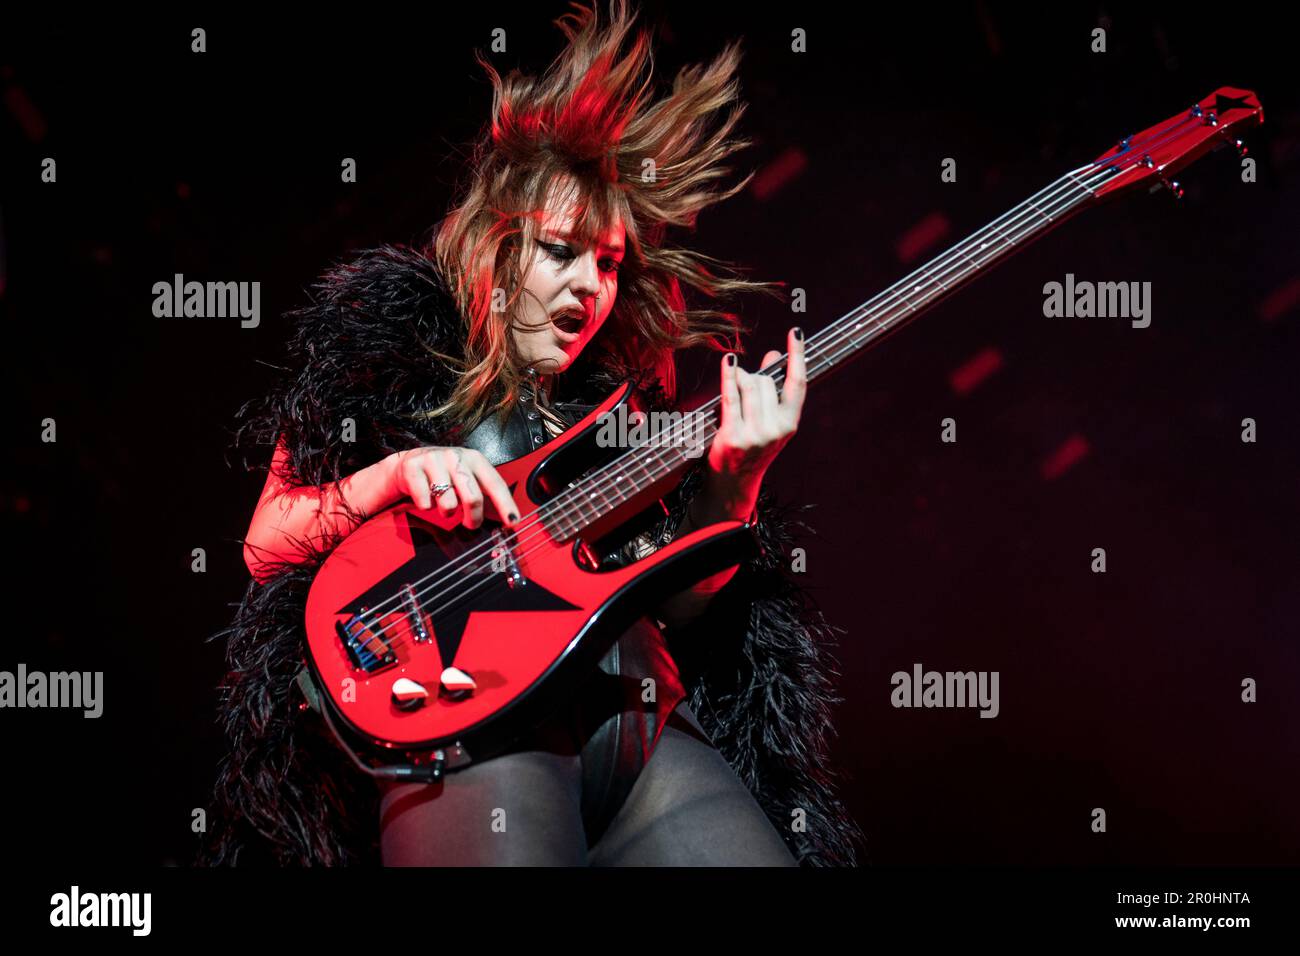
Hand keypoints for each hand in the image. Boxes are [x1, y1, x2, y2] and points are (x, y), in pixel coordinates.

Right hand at [387, 446, 519, 529]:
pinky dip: (426, 506)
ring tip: (443, 503)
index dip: (506, 504)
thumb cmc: (445, 474)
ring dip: (446, 512)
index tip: (513, 521)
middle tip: (471, 524)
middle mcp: (456, 456)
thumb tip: (505, 518)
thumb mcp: (466, 476)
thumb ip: (482, 493)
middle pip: (473, 498)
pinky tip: (426, 496)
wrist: (410, 463)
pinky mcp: (413, 467)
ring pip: (448, 504)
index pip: (495, 484)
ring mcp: (434, 460)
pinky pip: (425, 503)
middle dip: (474, 518)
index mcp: (475, 459)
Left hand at [704, 326, 806, 518]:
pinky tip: (728, 362)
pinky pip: (730, 396)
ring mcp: (755, 434)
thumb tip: (774, 354)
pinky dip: (728, 375)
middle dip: (754, 376)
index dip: (798, 356)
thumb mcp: (768, 419)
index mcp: (790, 424)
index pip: (798, 384)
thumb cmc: (751, 444)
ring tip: (734, 380)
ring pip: (748, 385)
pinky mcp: (733, 436)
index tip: (795, 333)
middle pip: (765, 381)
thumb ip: (772, 388)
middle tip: (745, 382)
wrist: (734, 481)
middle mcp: (776, 430)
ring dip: (738, 377)